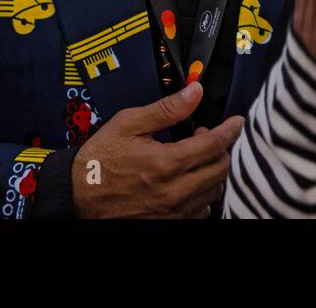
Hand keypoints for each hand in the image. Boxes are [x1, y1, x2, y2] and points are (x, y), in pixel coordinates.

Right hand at [72, 82, 242, 217]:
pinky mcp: (167, 223)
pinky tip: (190, 181)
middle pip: (220, 170)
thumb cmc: (101, 158)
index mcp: (166, 163)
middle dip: (222, 149)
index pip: (214, 145)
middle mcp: (173, 192)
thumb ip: (167, 109)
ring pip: (213, 191)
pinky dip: (203, 194)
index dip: (230, 131)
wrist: (78, 194)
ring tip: (196, 158)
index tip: (237, 122)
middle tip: (205, 137)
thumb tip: (195, 92)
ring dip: (213, 172)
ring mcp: (172, 212)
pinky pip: (201, 211)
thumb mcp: (130, 123)